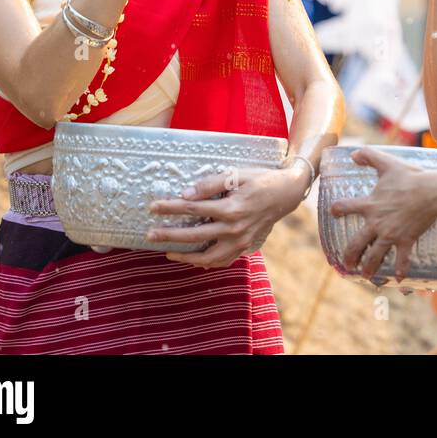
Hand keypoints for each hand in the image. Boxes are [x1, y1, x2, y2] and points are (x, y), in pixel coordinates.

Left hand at [146, 164, 306, 267]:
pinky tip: (194, 259)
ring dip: (186, 256)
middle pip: (195, 235)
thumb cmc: (261, 180)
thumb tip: (186, 194)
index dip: (171, 208)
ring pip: (208, 256)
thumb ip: (211, 184)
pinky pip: (223, 261)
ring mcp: (240, 241)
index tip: (153, 207)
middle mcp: (235, 228)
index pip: (193, 208)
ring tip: (168, 253)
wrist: (287, 193)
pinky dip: (206, 263)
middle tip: (150, 235)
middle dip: (170, 235)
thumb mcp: (238, 174)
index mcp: (232, 208)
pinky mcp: (245, 246)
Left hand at [329, 147, 436, 281]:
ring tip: (364, 274)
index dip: (338, 209)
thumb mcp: (387, 162)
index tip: (334, 212)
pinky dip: (400, 269)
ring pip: (375, 255)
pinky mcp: (406, 240)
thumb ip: (369, 156)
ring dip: (369, 267)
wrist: (431, 191)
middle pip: (356, 243)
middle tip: (346, 263)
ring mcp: (391, 234)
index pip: (346, 207)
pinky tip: (398, 279)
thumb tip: (353, 153)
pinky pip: (402, 258)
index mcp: (370, 205)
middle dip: (349, 255)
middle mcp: (376, 223)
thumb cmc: (410, 177)